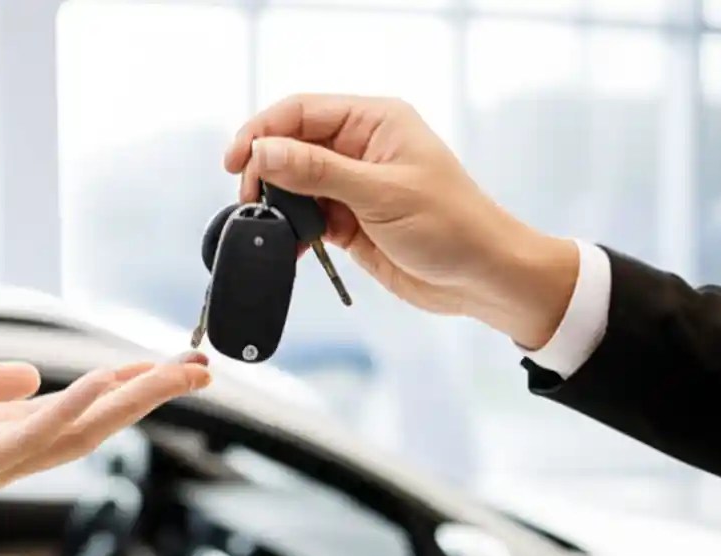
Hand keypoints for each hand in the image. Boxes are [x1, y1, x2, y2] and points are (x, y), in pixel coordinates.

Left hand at [0, 354, 210, 502]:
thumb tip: (29, 375)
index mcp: (0, 432)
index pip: (79, 410)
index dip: (129, 388)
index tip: (171, 365)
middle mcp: (3, 452)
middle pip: (93, 424)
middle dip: (149, 397)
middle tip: (202, 371)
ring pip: (74, 433)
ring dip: (128, 403)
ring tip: (171, 375)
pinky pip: (25, 439)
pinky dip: (68, 414)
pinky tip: (103, 388)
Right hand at [224, 94, 578, 349]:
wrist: (484, 278)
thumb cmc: (453, 227)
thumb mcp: (382, 194)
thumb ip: (318, 172)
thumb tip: (265, 151)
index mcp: (375, 121)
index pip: (301, 111)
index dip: (262, 132)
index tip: (236, 161)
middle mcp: (361, 147)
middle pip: (291, 146)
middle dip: (265, 171)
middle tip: (250, 203)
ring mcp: (354, 185)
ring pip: (294, 184)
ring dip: (275, 205)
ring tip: (264, 228)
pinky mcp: (350, 221)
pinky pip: (307, 218)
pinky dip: (291, 232)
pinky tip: (285, 247)